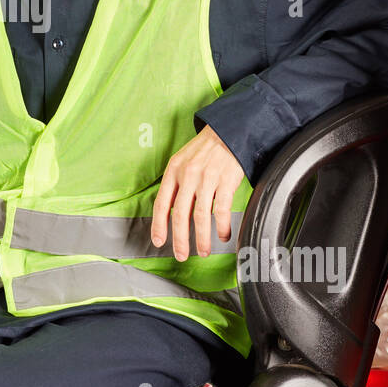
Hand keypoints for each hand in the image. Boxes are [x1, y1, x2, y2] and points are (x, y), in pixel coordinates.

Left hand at [151, 125, 246, 261]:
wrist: (229, 131)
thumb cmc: (204, 149)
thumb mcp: (182, 160)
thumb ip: (175, 183)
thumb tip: (170, 211)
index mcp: (173, 171)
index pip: (162, 203)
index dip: (159, 225)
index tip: (158, 241)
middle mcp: (187, 175)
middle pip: (180, 215)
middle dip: (180, 240)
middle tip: (181, 255)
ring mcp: (207, 178)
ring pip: (200, 217)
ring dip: (201, 238)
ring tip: (203, 251)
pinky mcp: (225, 181)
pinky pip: (221, 210)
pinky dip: (222, 227)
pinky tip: (223, 235)